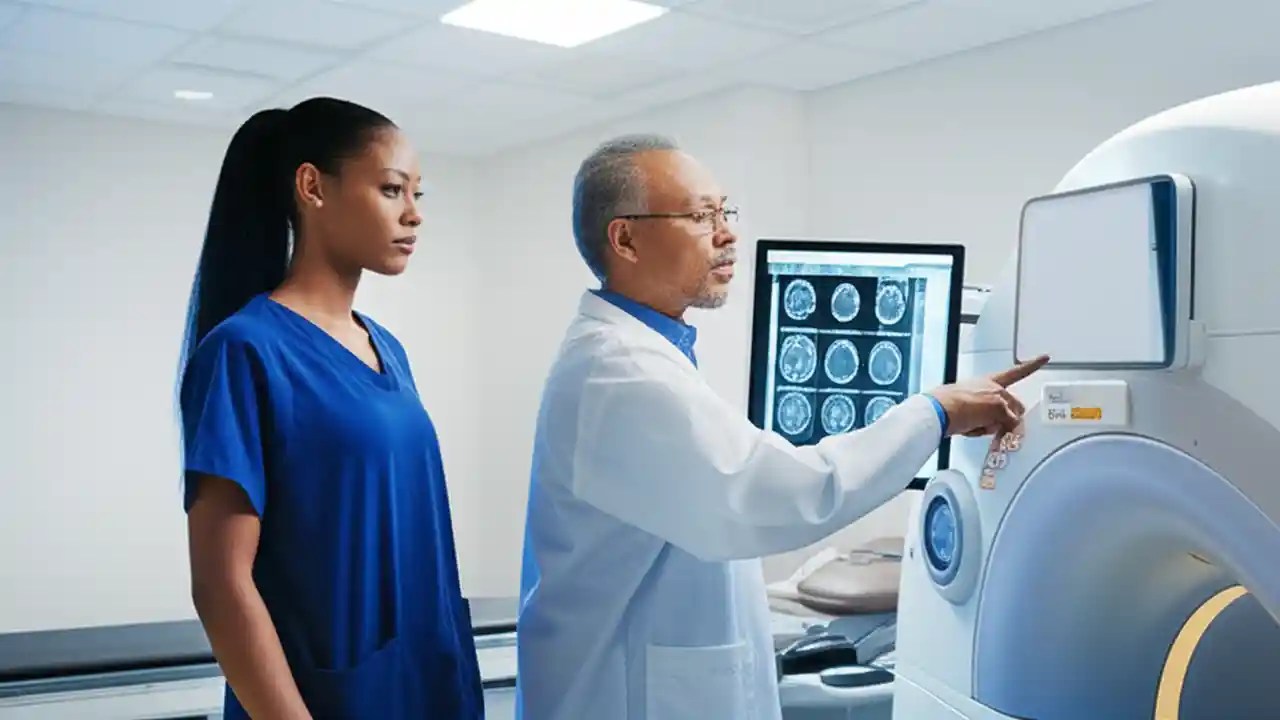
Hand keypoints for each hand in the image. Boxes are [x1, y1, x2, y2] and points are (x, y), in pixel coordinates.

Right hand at [928, 355, 1048, 437]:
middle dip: (1007, 419)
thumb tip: (979, 422)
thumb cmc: (943, 406)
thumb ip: (979, 409)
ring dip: (999, 427)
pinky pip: (1006, 428)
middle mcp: (995, 387)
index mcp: (985, 382)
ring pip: (1012, 418)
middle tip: (988, 427)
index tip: (1045, 358)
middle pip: (1016, 405)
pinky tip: (975, 428)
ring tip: (974, 425)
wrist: (939, 409)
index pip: (1013, 372)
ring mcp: (999, 397)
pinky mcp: (1000, 409)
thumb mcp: (963, 403)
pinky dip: (994, 433)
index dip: (1032, 365)